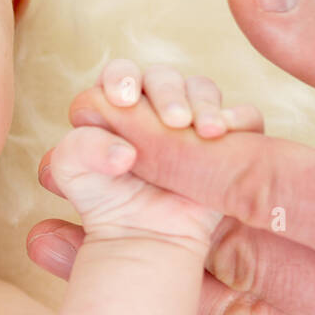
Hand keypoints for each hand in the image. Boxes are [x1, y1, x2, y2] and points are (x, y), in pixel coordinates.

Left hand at [44, 59, 261, 251]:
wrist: (142, 241)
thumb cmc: (102, 201)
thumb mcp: (70, 171)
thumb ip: (79, 147)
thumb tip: (125, 151)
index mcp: (115, 104)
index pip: (120, 73)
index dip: (122, 77)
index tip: (123, 99)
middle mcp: (153, 106)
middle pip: (163, 76)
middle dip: (168, 92)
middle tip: (173, 120)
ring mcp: (190, 122)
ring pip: (202, 89)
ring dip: (204, 103)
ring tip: (205, 131)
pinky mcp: (223, 142)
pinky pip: (244, 117)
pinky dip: (238, 119)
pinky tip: (223, 135)